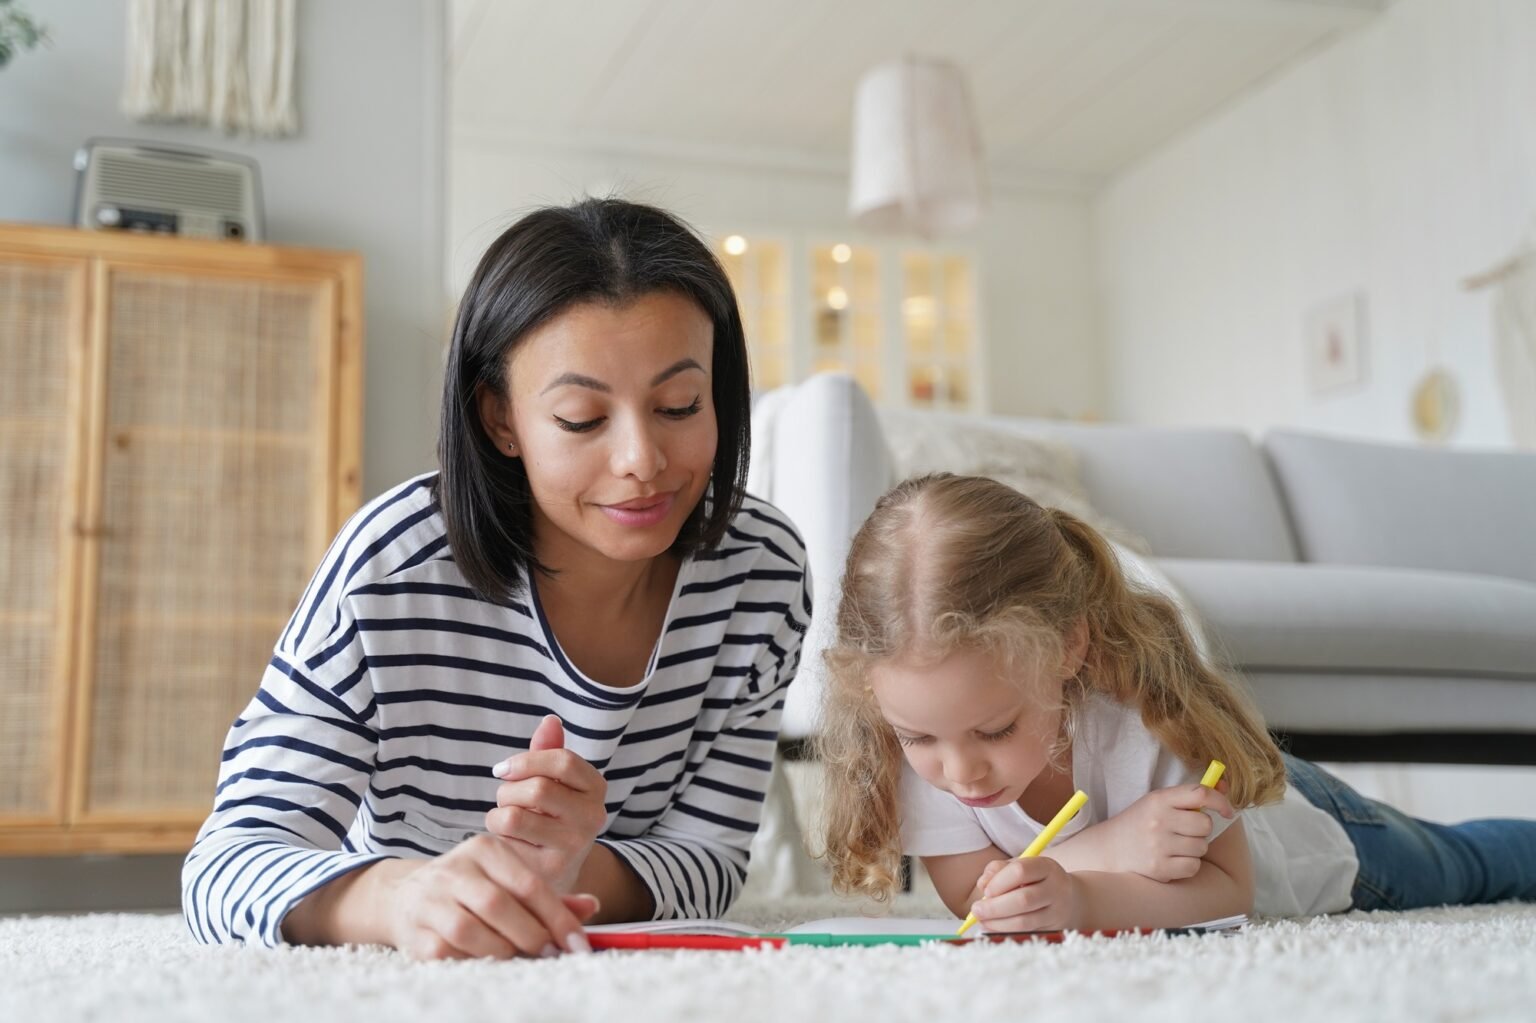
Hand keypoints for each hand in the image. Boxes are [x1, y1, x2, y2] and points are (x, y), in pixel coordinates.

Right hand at [381, 834, 599, 959]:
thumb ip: (547, 895)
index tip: (578, 944)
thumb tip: (591, 906)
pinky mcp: (414, 931)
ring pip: (470, 930)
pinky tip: (485, 962)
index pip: (528, 883)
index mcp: (485, 849)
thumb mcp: (508, 880)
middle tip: (550, 954)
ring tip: (518, 959)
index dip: (558, 917)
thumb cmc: (471, 890)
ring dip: (501, 951)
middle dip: (531, 935)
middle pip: (498, 905)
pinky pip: (446, 952)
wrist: (405, 897)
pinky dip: (471, 961)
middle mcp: (454, 869)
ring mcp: (430, 899)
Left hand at [486, 715, 608, 891]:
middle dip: (509, 790)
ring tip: (506, 820)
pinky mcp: (551, 868)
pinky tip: (508, 840)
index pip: (563, 761)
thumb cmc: (550, 816)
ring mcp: (574, 844)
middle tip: (506, 800)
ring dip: (499, 813)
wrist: (556, 870)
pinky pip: (507, 839)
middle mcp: (593, 816)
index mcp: (596, 786)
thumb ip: (549, 751)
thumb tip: (550, 721)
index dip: (526, 760)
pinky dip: (497, 834)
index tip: (502, 769)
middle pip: (537, 788)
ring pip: (516, 814)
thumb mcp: (554, 782)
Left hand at [969, 856, 1080, 933]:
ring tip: (982, 922)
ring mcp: (1058, 911)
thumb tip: (982, 884)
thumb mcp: (1021, 867)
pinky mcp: (1054, 930)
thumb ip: (998, 870)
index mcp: (1047, 867)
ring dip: (998, 923)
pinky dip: (1007, 932)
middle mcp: (1056, 888)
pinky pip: (1027, 933)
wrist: (1073, 900)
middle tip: (976, 911)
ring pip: (1025, 921)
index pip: (1021, 871)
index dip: (999, 882)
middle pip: (1023, 899)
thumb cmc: (1037, 881)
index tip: (985, 891)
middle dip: (995, 907)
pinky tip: (993, 929)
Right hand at [1091, 783, 1235, 881]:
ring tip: (1176, 846)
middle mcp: (1158, 820)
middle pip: (1205, 824)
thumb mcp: (1159, 802)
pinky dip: (1188, 865)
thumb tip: (1224, 785)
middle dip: (1201, 829)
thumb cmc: (1140, 822)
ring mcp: (1158, 846)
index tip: (1227, 811)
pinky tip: (1172, 859)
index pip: (1200, 794)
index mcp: (1159, 799)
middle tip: (1186, 831)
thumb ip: (1190, 796)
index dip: (1220, 801)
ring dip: (1194, 848)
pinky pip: (1193, 866)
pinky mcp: (1159, 868)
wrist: (1110, 848)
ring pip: (1201, 847)